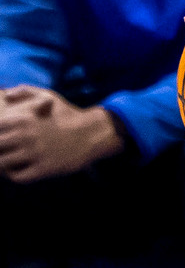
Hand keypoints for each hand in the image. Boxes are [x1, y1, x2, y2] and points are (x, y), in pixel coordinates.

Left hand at [0, 88, 122, 182]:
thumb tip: (6, 95)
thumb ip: (24, 91)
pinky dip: (13, 175)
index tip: (3, 137)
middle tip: (4, 150)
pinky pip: (18, 177)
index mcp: (23, 119)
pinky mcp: (44, 169)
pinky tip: (18, 169)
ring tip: (6, 162)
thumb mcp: (49, 96)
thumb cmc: (68, 115)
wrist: (93, 133)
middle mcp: (27, 137)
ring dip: (2, 164)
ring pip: (3, 164)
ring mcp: (36, 154)